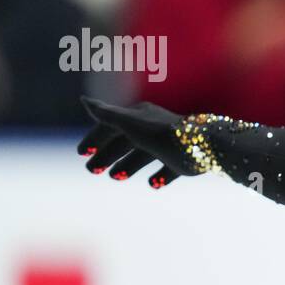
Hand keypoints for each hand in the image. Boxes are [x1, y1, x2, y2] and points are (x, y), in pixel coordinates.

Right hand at [77, 96, 193, 187]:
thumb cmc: (162, 134)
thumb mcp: (130, 124)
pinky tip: (153, 185)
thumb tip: (84, 100)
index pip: (112, 126)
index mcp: (141, 117)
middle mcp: (154, 128)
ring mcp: (170, 145)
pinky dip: (160, 176)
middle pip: (126, 142)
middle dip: (108, 155)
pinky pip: (169, 169)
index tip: (82, 153)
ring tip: (116, 177)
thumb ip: (107, 115)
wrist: (202, 146)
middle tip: (92, 170)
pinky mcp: (184, 161)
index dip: (96, 138)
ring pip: (145, 155)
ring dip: (128, 165)